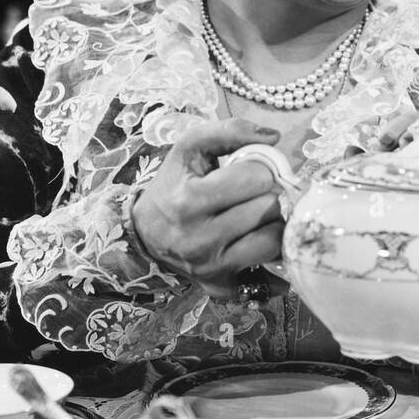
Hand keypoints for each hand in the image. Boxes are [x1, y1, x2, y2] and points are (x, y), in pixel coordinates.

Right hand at [131, 119, 285, 297]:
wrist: (144, 233)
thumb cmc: (173, 186)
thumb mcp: (188, 149)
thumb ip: (229, 131)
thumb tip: (274, 137)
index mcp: (189, 201)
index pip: (256, 178)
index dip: (259, 170)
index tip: (248, 173)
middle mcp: (199, 239)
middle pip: (268, 208)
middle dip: (267, 195)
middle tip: (254, 194)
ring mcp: (211, 267)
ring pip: (274, 241)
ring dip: (273, 224)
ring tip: (258, 216)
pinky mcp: (222, 287)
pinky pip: (269, 274)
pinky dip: (271, 257)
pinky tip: (257, 242)